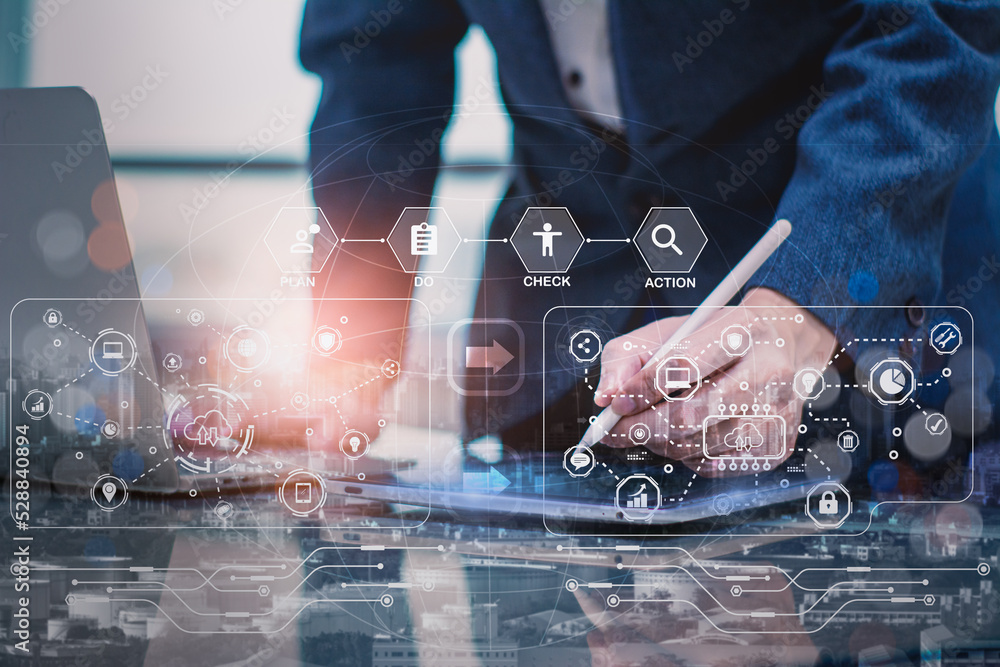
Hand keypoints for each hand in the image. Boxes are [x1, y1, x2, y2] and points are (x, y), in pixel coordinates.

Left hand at [593, 288, 837, 476]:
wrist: (780, 345)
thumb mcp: (670, 331)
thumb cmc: (716, 339)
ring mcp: (777, 414)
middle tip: (619, 430)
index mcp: (739, 332)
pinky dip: (689, 457)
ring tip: (652, 428)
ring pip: (701, 446)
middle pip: (692, 415)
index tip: (616, 404)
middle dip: (644, 427)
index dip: (642, 390)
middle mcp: (767, 373)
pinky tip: (685, 437)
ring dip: (663, 443)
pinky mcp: (777, 446)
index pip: (682, 366)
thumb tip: (606, 397)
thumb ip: (629, 358)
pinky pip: (716, 466)